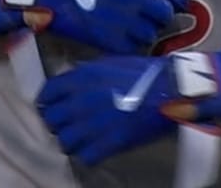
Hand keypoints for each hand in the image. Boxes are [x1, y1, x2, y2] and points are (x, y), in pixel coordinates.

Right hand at [1, 0, 187, 54]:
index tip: (176, 1)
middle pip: (165, 12)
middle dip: (164, 15)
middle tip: (155, 16)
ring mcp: (121, 20)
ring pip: (152, 32)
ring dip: (148, 31)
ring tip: (136, 26)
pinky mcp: (111, 41)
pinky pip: (135, 47)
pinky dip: (133, 44)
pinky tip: (124, 37)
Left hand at [37, 52, 220, 165]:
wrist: (173, 88)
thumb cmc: (146, 73)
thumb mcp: (111, 62)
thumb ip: (87, 73)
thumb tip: (73, 81)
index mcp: (82, 76)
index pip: (47, 93)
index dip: (50, 102)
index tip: (56, 107)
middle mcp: (82, 99)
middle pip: (52, 119)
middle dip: (60, 123)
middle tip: (72, 125)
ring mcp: (94, 123)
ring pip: (65, 141)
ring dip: (73, 142)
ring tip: (85, 140)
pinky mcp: (109, 143)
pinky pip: (85, 157)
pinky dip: (90, 155)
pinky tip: (99, 149)